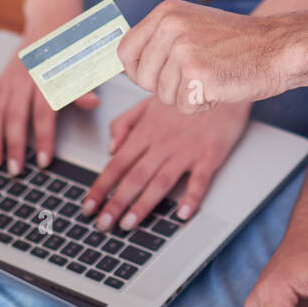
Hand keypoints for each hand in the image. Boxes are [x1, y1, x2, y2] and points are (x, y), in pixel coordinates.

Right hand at [0, 24, 99, 174]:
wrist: (52, 18)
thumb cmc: (72, 45)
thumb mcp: (84, 62)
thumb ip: (84, 85)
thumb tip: (92, 104)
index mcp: (47, 75)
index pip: (44, 112)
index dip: (43, 138)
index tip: (43, 161)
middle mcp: (25, 77)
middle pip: (16, 116)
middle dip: (14, 145)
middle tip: (15, 171)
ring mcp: (10, 78)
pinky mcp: (1, 79)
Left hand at [80, 95, 251, 230]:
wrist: (219, 81)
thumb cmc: (185, 94)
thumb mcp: (149, 101)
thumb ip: (126, 123)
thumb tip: (110, 148)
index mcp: (147, 131)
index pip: (117, 163)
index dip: (101, 186)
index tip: (88, 206)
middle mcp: (163, 142)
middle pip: (135, 176)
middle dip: (116, 203)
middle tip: (102, 225)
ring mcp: (187, 149)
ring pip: (161, 182)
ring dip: (143, 205)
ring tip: (129, 225)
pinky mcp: (210, 154)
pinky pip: (199, 180)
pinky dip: (191, 198)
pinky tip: (182, 214)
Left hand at [118, 0, 292, 114]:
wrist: (276, 48)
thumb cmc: (238, 42)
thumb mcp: (192, 25)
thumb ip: (160, 40)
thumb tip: (127, 66)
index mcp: (167, 13)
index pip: (125, 50)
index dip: (136, 70)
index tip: (153, 75)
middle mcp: (171, 27)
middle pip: (143, 78)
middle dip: (166, 87)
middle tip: (196, 74)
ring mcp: (184, 51)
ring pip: (163, 96)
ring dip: (186, 96)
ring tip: (212, 76)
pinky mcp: (198, 76)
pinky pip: (183, 107)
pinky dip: (201, 105)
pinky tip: (220, 87)